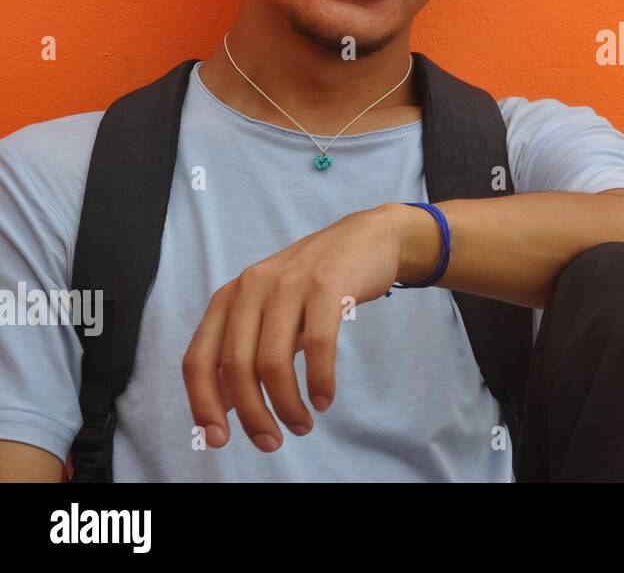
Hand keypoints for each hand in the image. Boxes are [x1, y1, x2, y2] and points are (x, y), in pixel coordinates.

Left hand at [180, 203, 438, 452]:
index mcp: (230, 297)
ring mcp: (289, 284)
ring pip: (273, 362)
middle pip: (236, 367)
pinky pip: (317, 345)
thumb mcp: (270, 309)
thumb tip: (223, 406)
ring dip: (286, 405)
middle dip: (253, 415)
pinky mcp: (328, 284)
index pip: (198, 360)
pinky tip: (324, 399)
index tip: (218, 439)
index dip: (203, 404)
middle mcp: (252, 288)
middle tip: (272, 441)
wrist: (368, 237)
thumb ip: (244, 349)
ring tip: (302, 424)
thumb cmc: (316, 282)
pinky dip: (319, 381)